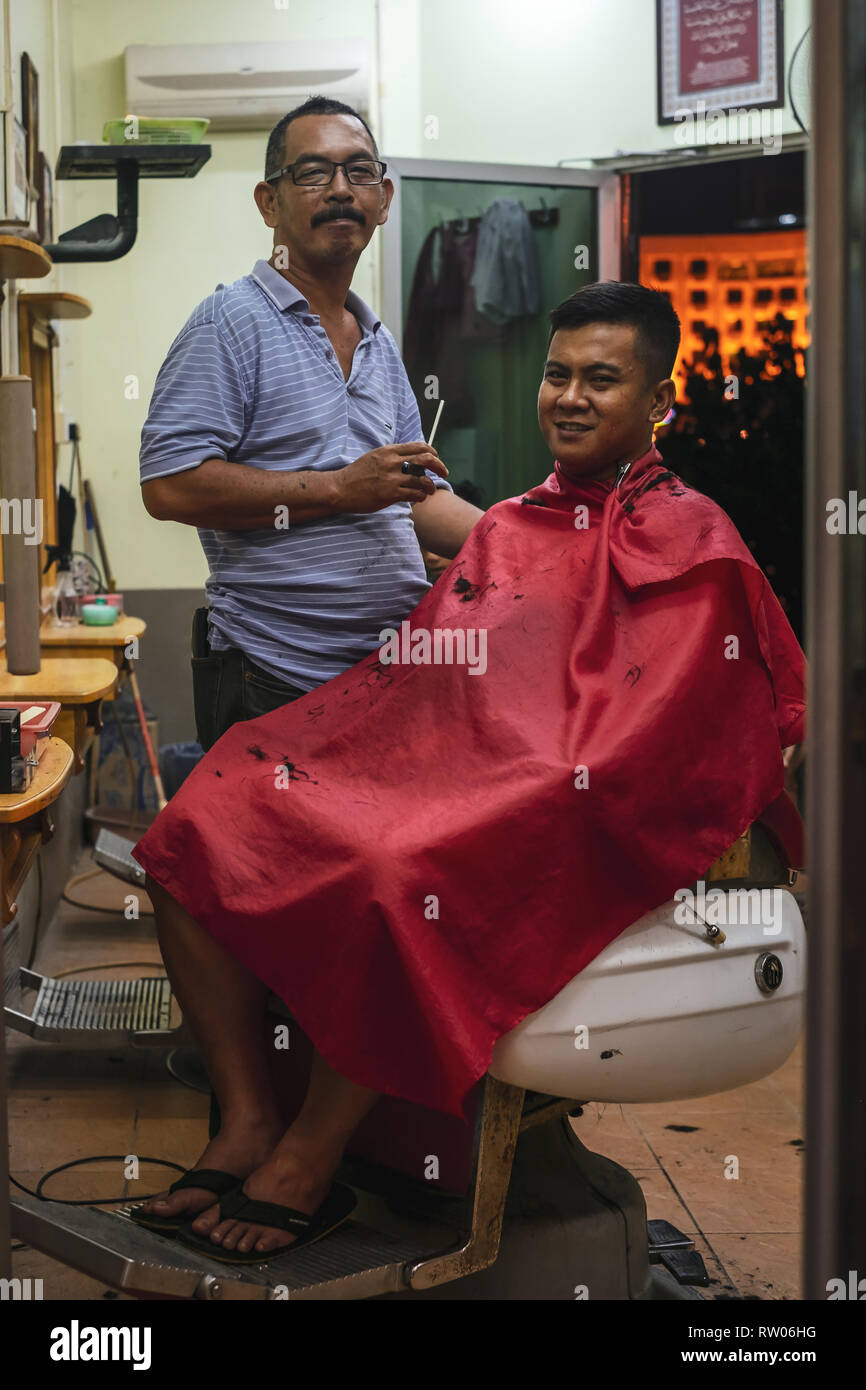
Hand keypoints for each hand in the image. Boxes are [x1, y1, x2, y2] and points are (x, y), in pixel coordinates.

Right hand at [331, 443, 447, 513]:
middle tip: (444, 473)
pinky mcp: (390, 494)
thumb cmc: (357, 474)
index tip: (436, 458)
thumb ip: (391, 456)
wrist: (340, 488)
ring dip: (430, 486)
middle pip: (426, 459)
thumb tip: (410, 458)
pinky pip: (414, 494)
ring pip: (422, 480)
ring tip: (430, 490)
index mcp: (389, 451)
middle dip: (439, 466)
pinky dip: (421, 497)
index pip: (419, 446)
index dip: (432, 452)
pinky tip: (420, 498)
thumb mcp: (374, 457)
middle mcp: (392, 462)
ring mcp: (392, 478)